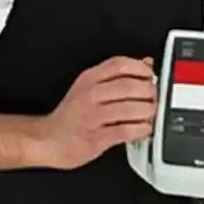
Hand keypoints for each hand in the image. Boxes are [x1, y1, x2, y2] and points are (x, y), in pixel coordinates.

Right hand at [35, 56, 157, 169]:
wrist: (49, 139)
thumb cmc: (72, 114)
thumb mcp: (89, 87)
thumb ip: (117, 75)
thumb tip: (146, 63)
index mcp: (89, 78)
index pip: (119, 64)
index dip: (140, 68)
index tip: (151, 75)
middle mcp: (90, 95)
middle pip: (128, 85)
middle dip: (149, 91)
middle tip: (155, 97)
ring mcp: (92, 116)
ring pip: (130, 108)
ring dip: (148, 111)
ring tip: (151, 113)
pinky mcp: (96, 138)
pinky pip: (126, 131)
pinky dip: (141, 130)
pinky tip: (144, 129)